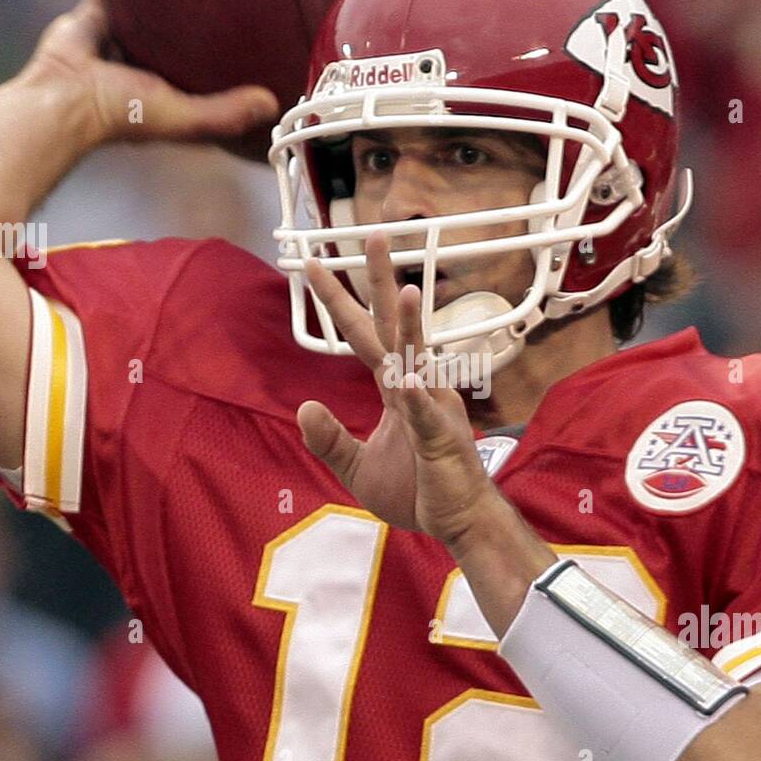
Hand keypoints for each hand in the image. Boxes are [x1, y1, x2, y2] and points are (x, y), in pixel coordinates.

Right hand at [20, 0, 278, 147]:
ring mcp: (121, 39)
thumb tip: (274, 104)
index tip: (266, 36)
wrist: (60, 99)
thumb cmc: (121, 115)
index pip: (210, 73)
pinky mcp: (94, 15)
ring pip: (150, 7)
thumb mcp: (183, 116)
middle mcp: (149, 65)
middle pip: (183, 34)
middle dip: (206, 17)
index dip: (235, 60)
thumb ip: (225, 112)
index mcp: (172, 91)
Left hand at [296, 234, 502, 546]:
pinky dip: (417, 397)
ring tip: (403, 289)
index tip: (315, 264)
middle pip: (391, 327)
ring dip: (410, 326)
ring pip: (417, 358)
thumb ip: (329, 440)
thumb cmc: (417, 490)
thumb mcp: (357, 467)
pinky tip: (407, 379)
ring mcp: (432, 408)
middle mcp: (416, 385)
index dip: (339, 301)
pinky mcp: (441, 439)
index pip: (363, 335)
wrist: (456, 524)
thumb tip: (303, 408)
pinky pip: (425, 415)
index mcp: (395, 388)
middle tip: (372, 236)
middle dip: (380, 283)